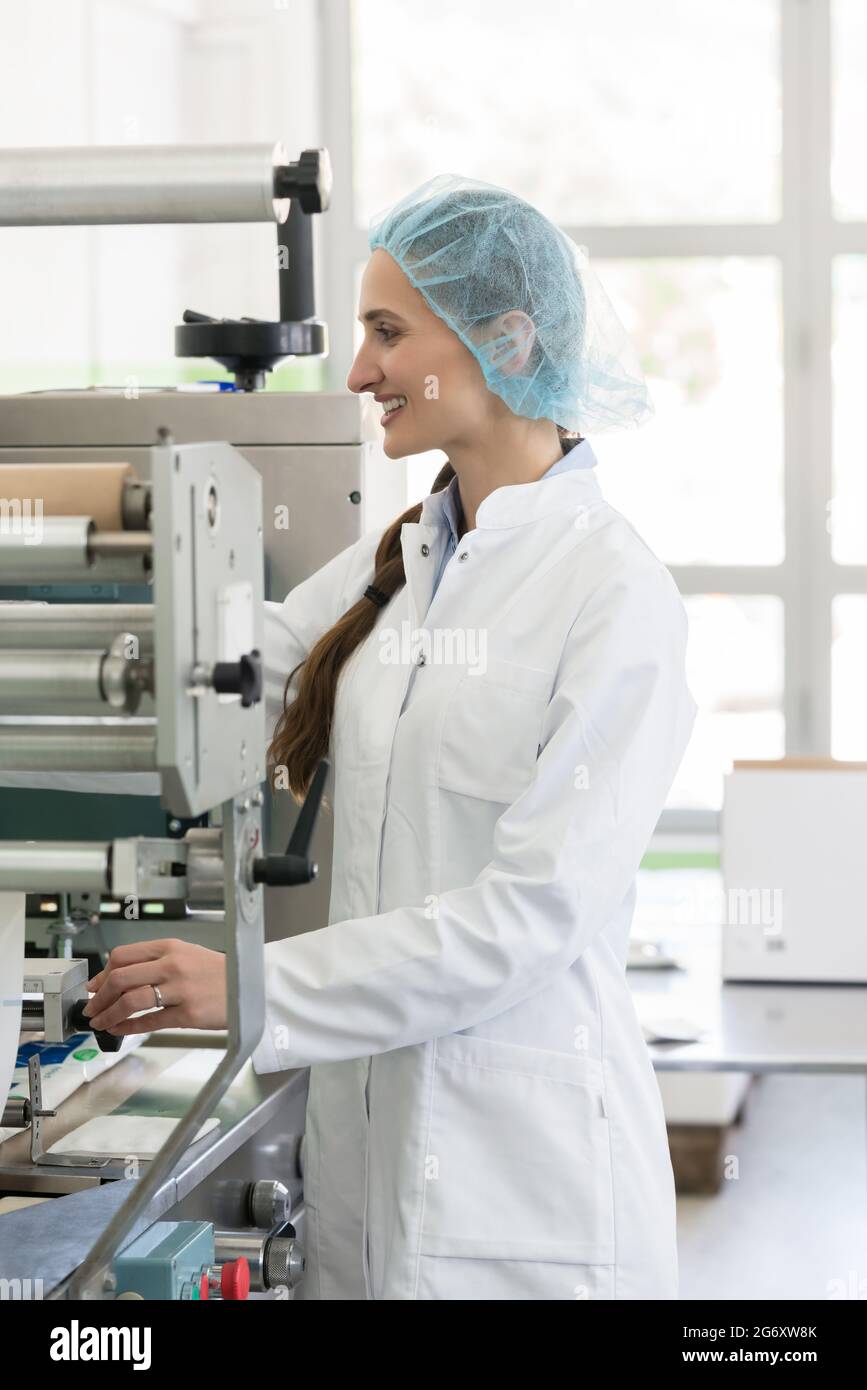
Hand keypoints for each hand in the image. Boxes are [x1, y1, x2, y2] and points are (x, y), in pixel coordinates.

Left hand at [82, 938, 226, 1035]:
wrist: (249, 986)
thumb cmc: (216, 973)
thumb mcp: (185, 955)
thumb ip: (153, 962)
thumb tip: (115, 978)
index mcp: (169, 947)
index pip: (122, 956)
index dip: (101, 974)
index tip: (93, 988)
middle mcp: (172, 965)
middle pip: (120, 978)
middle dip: (98, 997)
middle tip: (91, 1009)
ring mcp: (180, 989)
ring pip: (130, 1001)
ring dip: (108, 1015)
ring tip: (101, 1023)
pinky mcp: (187, 1013)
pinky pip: (148, 1021)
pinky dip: (127, 1028)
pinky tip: (120, 1031)